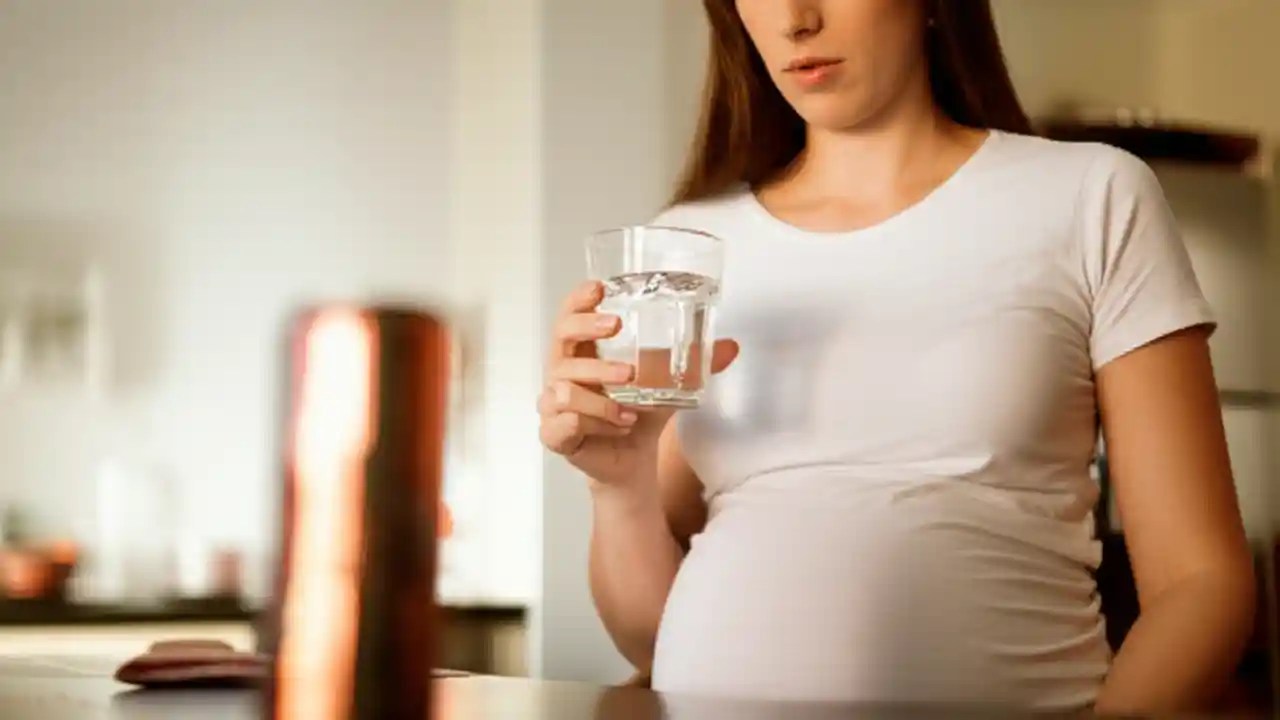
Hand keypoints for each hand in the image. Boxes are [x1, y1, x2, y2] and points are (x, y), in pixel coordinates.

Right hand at [539, 281, 737, 486]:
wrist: (634, 462)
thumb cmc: (639, 415)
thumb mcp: (671, 385)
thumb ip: (697, 364)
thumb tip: (731, 346)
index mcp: (582, 352)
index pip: (569, 317)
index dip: (578, 300)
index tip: (599, 289)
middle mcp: (562, 373)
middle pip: (560, 340)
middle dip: (587, 330)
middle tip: (615, 327)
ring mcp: (554, 404)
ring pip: (566, 388)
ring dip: (602, 396)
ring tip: (631, 408)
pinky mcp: (555, 434)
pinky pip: (566, 422)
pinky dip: (596, 422)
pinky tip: (618, 424)